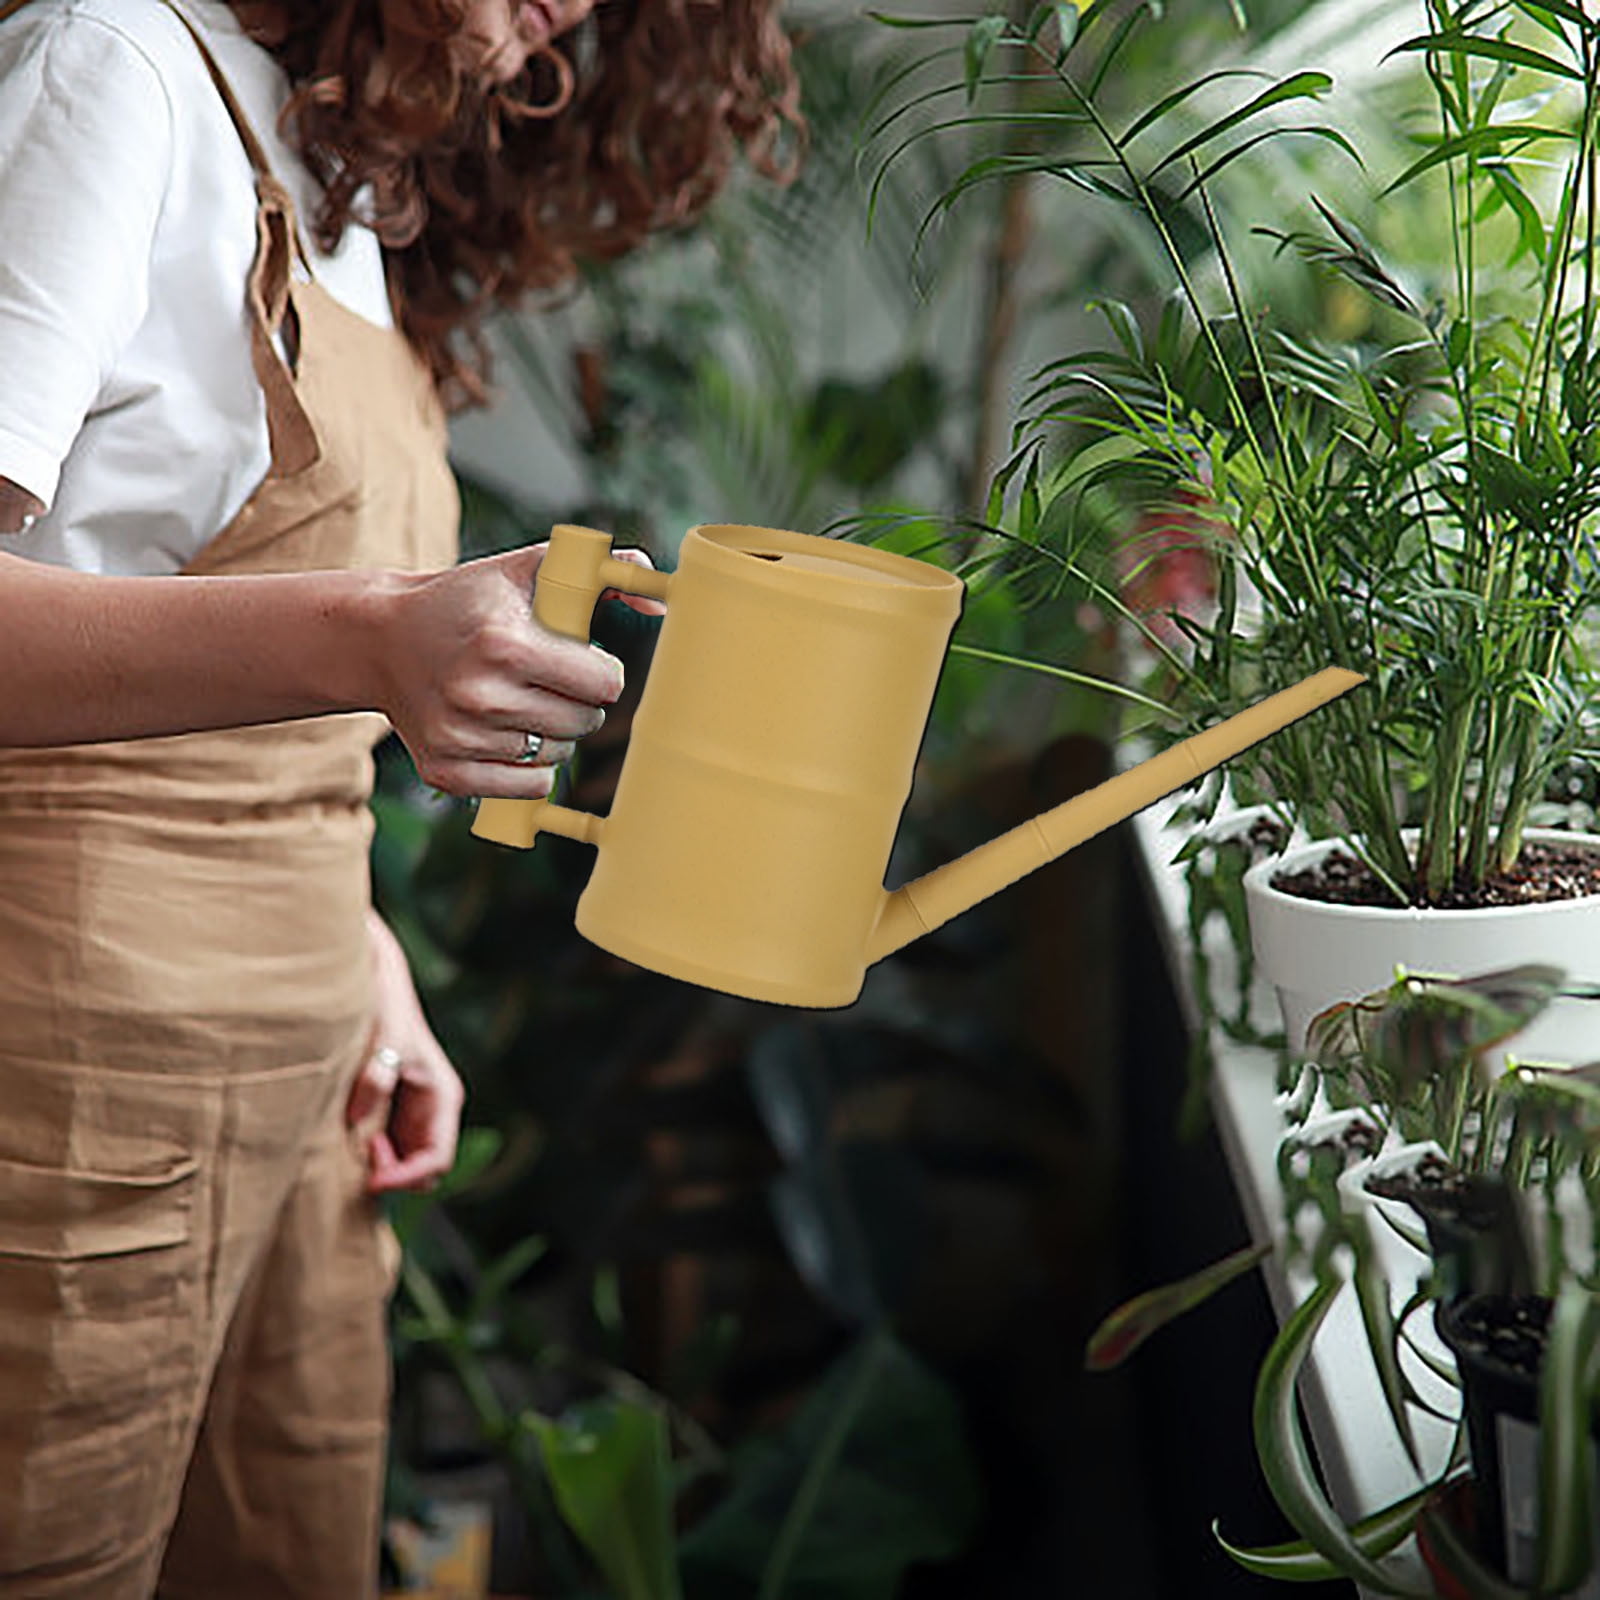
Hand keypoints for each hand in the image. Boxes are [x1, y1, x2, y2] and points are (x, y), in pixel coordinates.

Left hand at [348, 909, 465, 1193]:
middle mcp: (431, 1108)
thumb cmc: (385, 1004)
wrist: (372, 975)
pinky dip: (364, 1151)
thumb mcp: (385, 1038)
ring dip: (377, 1165)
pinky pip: (383, 1147)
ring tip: (348, 1142)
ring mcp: (409, 1110)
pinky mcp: (387, 1107)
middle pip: (421, 1169)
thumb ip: (376, 1078)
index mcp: (443, 1096)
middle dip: (392, 1173)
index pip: (436, 1159)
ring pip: (401, 1161)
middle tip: (358, 1154)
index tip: (370, 1180)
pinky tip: (343, 1133)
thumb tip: (358, 1122)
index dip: (405, 1178)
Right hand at [375, 540, 666, 797]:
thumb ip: (603, 572)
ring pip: (558, 755)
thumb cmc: (472, 601)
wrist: (383, 639)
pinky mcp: (445, 771)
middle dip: (580, 701)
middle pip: (584, 723)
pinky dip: (531, 765)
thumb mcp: (532, 569)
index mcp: (505, 645)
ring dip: (554, 731)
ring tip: (522, 699)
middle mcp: (479, 695)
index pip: (604, 685)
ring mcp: (459, 738)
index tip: (579, 657)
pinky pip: (529, 786)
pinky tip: (508, 731)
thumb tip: (661, 601)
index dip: (600, 670)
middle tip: (550, 678)